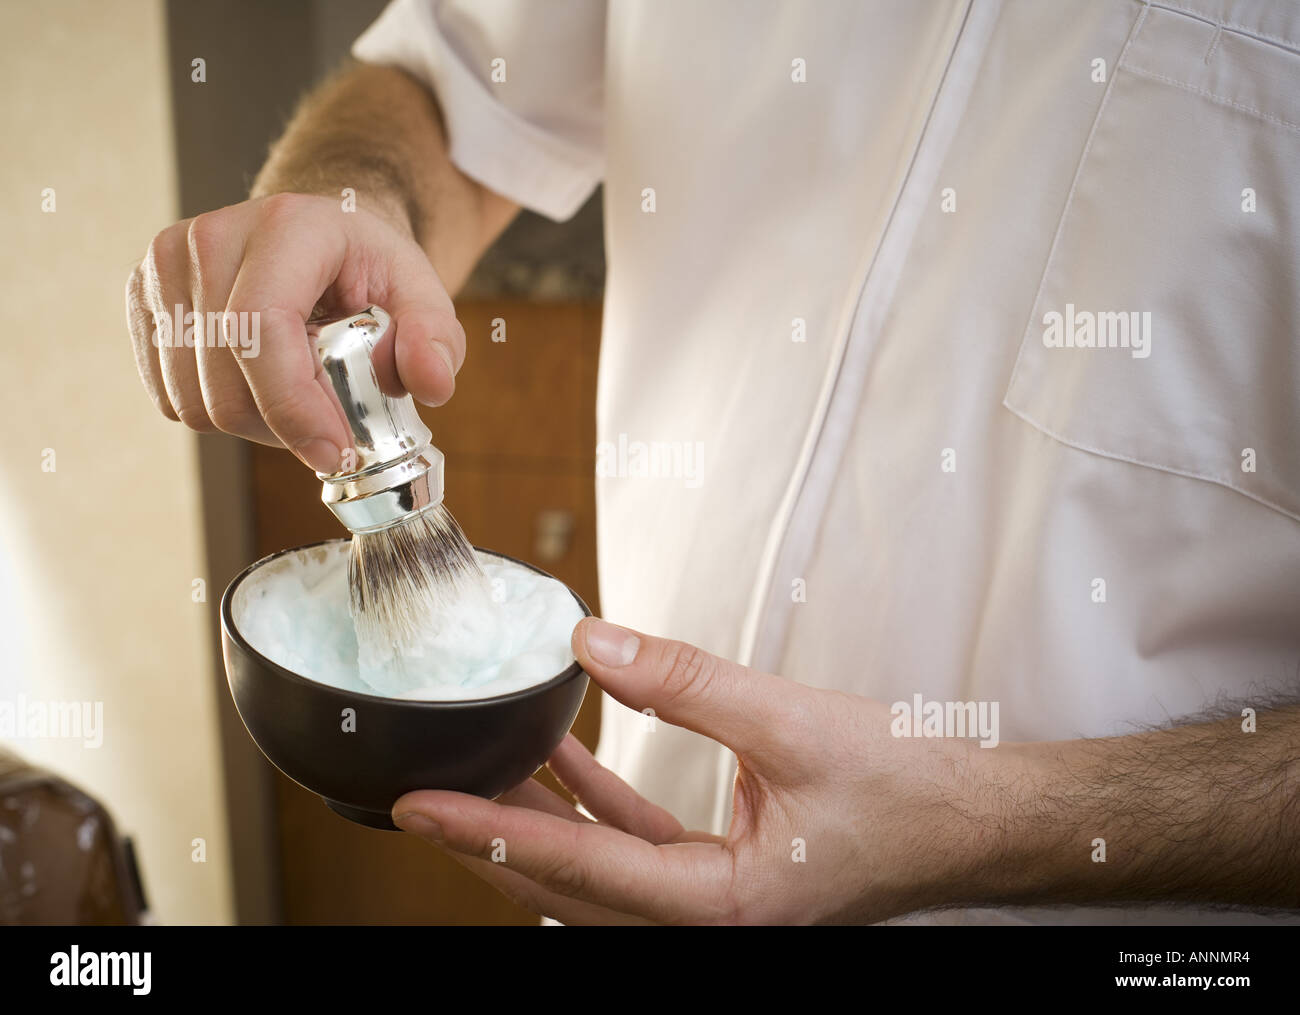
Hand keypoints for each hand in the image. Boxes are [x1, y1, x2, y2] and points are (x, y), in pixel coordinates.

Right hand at [124, 193, 464, 472]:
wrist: (319, 234)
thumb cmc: (367, 268)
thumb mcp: (421, 294)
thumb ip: (436, 338)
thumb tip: (432, 383)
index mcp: (286, 227)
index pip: (260, 330)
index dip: (294, 406)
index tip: (335, 451)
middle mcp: (211, 238)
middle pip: (225, 383)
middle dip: (285, 424)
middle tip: (331, 420)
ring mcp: (166, 269)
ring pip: (195, 402)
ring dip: (255, 423)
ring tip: (300, 393)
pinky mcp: (143, 301)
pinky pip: (172, 398)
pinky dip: (222, 411)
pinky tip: (260, 383)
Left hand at [392, 618, 1010, 923]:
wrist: (976, 819)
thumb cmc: (910, 790)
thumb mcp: (793, 724)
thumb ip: (686, 683)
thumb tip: (591, 645)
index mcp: (723, 907)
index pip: (578, 869)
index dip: (491, 833)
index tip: (421, 806)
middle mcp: (707, 919)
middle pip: (568, 884)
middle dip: (492, 836)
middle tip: (420, 794)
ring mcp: (713, 899)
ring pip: (595, 867)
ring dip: (537, 818)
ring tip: (477, 767)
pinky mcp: (724, 869)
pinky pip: (635, 841)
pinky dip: (592, 800)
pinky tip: (563, 750)